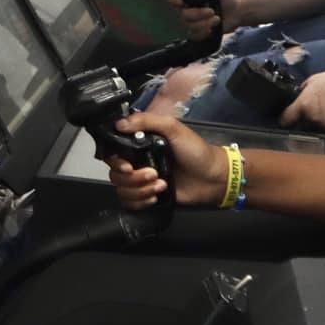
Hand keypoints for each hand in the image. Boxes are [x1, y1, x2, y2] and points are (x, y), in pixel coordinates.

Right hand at [109, 111, 229, 209]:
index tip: (127, 165)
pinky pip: (130, 203)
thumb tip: (118, 124)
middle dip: (133, 177)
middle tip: (153, 174)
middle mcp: (137, 162)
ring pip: (122, 190)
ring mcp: (142, 181)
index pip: (112, 152)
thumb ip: (146, 121)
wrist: (212, 178)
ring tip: (160, 185)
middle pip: (115, 174)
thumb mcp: (173, 127)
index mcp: (139, 144)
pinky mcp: (148, 197)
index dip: (114, 160)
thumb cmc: (195, 151)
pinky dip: (141, 201)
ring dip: (140, 190)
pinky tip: (156, 196)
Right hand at [167, 0, 240, 39]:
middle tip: (211, 11)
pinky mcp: (198, 32)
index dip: (173, 0)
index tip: (181, 2)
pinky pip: (195, 35)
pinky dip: (204, 33)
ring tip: (216, 18)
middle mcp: (188, 9)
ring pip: (190, 26)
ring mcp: (192, 21)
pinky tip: (212, 28)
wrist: (236, 10)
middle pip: (183, 14)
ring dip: (205, 23)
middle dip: (198, 13)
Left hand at [280, 67, 324, 129]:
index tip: (285, 120)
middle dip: (304, 121)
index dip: (284, 120)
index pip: (285, 119)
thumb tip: (297, 96)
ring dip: (318, 123)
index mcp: (303, 105)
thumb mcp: (312, 81)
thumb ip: (302, 91)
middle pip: (302, 126)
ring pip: (316, 129)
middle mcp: (312, 118)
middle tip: (312, 112)